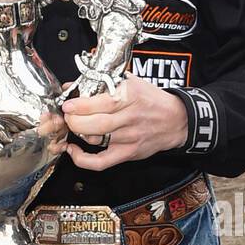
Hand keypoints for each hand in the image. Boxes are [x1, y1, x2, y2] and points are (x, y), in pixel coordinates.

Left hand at [62, 73, 189, 171]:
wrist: (177, 120)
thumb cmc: (151, 99)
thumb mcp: (130, 82)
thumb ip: (101, 82)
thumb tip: (72, 85)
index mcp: (130, 96)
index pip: (99, 103)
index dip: (78, 105)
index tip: (67, 105)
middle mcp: (130, 117)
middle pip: (95, 124)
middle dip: (74, 121)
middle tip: (67, 116)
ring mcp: (129, 138)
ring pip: (95, 139)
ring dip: (78, 133)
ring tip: (73, 126)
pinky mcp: (128, 153)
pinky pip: (101, 162)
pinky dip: (82, 159)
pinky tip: (73, 150)